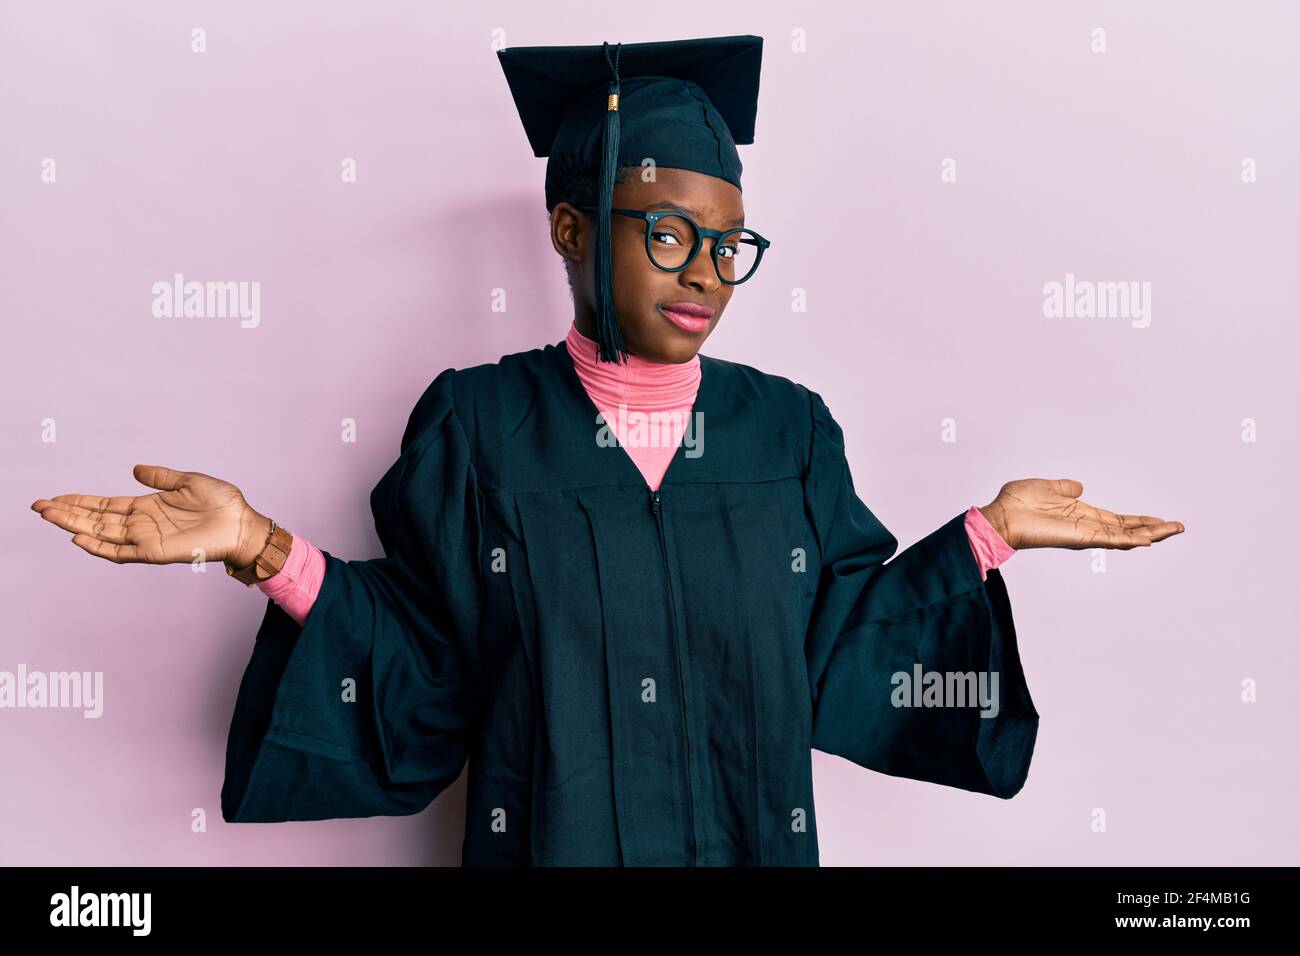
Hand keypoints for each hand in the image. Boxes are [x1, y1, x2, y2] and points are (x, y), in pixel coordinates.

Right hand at [30, 464, 268, 566]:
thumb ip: (161, 476)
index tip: (54, 498)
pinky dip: (99, 547)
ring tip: (49, 516)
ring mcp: (146, 538)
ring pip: (101, 533)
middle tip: (38, 506)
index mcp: (147, 506)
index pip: (104, 505)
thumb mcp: (188, 481)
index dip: (79, 502)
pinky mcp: (155, 551)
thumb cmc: (222, 503)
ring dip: (74, 526)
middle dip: (66, 513)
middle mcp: (141, 523)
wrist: (242, 523)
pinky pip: (121, 552)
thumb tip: (135, 468)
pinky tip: (79, 538)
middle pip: (95, 519)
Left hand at [978, 478, 1183, 550]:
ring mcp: (1085, 533)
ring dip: (1150, 534)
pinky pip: (1109, 540)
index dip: (1138, 520)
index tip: (1159, 520)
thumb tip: (1078, 486)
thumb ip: (1065, 488)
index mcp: (1081, 514)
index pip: (1117, 520)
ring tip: (1173, 531)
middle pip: (1127, 529)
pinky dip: (1129, 540)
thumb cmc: (1017, 503)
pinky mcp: (1079, 537)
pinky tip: (1148, 540)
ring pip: (1125, 536)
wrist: (1002, 515)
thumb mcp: (1047, 487)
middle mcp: (1086, 526)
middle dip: (1153, 529)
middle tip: (1178, 527)